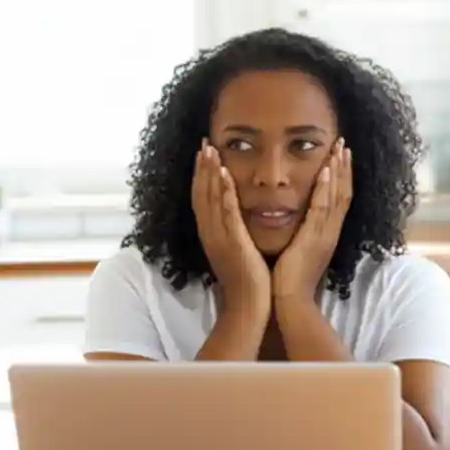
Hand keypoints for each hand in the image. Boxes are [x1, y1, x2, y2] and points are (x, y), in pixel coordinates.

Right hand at [191, 138, 270, 314]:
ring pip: (210, 199)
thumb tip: (237, 225)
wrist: (248, 307)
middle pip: (201, 194)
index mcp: (212, 236)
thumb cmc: (248, 284)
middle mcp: (210, 234)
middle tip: (204, 142)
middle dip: (201, 168)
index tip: (203, 155)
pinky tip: (223, 173)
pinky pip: (226, 213)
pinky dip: (223, 192)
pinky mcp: (233, 242)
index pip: (202, 200)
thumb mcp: (237, 253)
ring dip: (208, 172)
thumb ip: (235, 237)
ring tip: (209, 149)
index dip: (200, 177)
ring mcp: (219, 238)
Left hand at [273, 138, 352, 301]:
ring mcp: (324, 235)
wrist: (289, 301)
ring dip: (338, 171)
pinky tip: (325, 171)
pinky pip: (321, 210)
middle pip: (343, 193)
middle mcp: (330, 232)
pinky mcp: (313, 240)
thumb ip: (301, 235)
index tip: (340, 156)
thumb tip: (297, 223)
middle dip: (344, 168)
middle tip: (343, 143)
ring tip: (339, 148)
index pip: (338, 200)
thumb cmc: (290, 280)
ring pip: (336, 197)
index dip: (341, 177)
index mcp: (326, 234)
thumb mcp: (299, 251)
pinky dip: (325, 189)